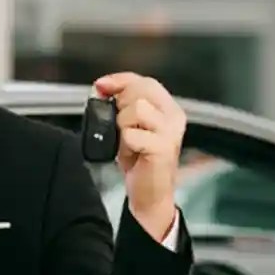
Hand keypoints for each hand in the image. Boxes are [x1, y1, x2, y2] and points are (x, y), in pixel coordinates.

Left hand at [93, 72, 185, 240]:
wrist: (150, 195)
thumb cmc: (140, 160)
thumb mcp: (130, 126)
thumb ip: (121, 104)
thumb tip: (100, 87)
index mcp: (169, 108)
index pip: (144, 81)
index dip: (120, 80)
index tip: (100, 86)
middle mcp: (174, 116)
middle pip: (140, 91)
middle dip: (120, 105)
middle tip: (120, 126)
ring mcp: (170, 132)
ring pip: (137, 109)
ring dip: (123, 125)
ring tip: (128, 142)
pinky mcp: (163, 148)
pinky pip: (131, 134)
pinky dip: (124, 144)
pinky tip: (132, 153)